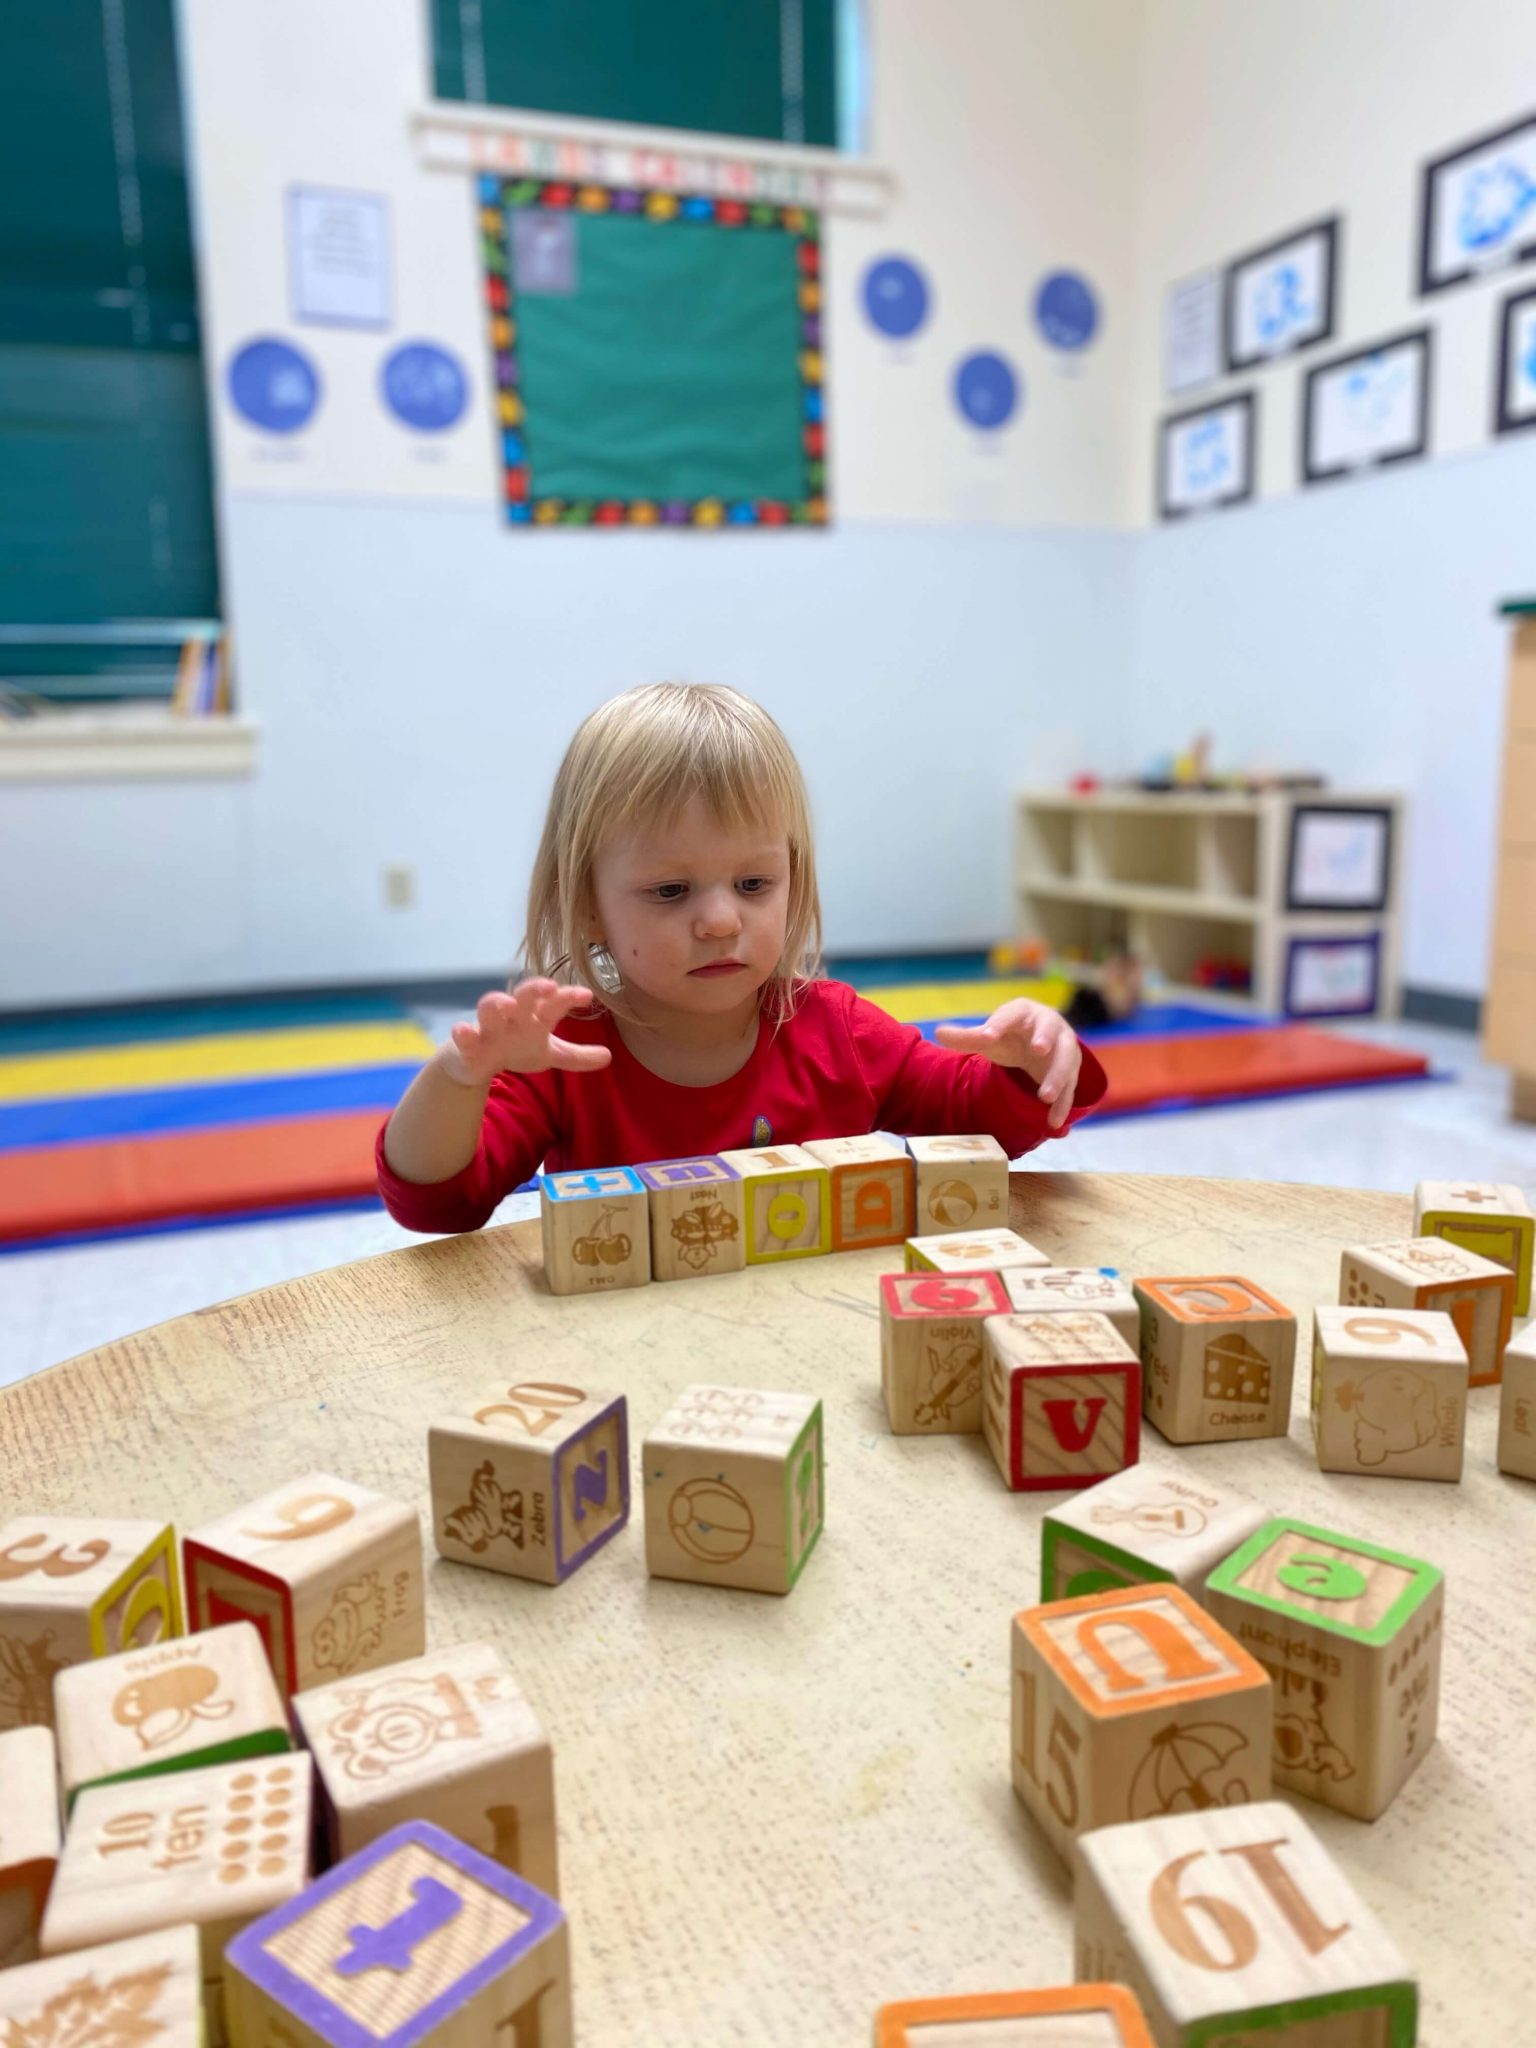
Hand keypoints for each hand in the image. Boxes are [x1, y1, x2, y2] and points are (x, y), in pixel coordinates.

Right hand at [439, 979, 613, 1086]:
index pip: (554, 1002)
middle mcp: (513, 1015)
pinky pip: (462, 1035)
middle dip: (534, 989)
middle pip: (523, 995)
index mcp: (535, 1016)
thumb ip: (576, 1056)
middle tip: (549, 985)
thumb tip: (609, 1056)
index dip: (569, 997)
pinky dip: (462, 1033)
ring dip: (497, 1002)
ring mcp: (489, 1026)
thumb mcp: (548, 1054)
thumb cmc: (515, 1048)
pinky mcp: (468, 1042)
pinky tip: (462, 1030)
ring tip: (507, 1003)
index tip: (587, 996)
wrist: (475, 1060)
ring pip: (489, 1007)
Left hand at [933, 998, 1082, 1128]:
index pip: (1012, 1013)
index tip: (987, 1037)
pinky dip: (1063, 1104)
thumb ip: (967, 1037)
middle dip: (1046, 1039)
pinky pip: (1071, 1088)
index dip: (1000, 1024)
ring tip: (1044, 1097)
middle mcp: (1050, 1025)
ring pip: (1066, 1060)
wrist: (1038, 1043)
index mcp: (1023, 1012)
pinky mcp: (1072, 1071)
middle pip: (1051, 1030)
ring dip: (1058, 1077)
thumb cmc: (1010, 1035)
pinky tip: (1054, 1122)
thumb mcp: (989, 1036)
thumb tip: (938, 1032)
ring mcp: (1064, 1047)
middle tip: (1039, 1049)